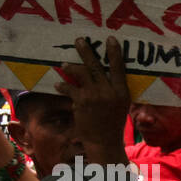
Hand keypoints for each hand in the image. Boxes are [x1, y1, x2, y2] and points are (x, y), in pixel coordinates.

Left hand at [55, 37, 129, 151]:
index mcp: (122, 92)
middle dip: (87, 52)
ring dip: (72, 66)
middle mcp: (109, 92)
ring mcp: (94, 96)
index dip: (114, 53)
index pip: (119, 68)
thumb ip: (115, 91)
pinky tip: (58, 84)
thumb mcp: (121, 106)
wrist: (104, 140)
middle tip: (79, 41)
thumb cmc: (113, 123)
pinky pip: (69, 88)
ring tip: (65, 64)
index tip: (111, 40)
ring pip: (81, 73)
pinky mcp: (81, 101)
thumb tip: (106, 77)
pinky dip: (63, 86)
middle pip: (96, 66)